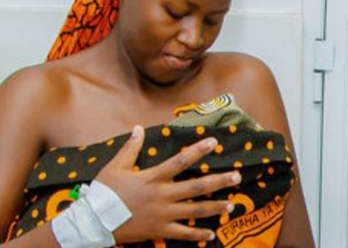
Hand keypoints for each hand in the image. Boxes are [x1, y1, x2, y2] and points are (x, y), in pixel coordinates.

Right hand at [95, 126, 240, 243]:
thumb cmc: (104, 193)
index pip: (180, 161)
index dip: (198, 150)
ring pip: (195, 211)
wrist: (93, 222)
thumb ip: (130, 148)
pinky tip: (211, 234)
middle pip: (197, 187)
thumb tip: (138, 128)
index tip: (214, 142)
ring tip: (231, 204)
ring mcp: (163, 214)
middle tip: (237, 176)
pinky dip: (197, 235)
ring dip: (215, 207)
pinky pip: (183, 234)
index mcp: (153, 177)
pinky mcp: (159, 230)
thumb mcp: (115, 167)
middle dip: (219, 181)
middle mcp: (162, 195)